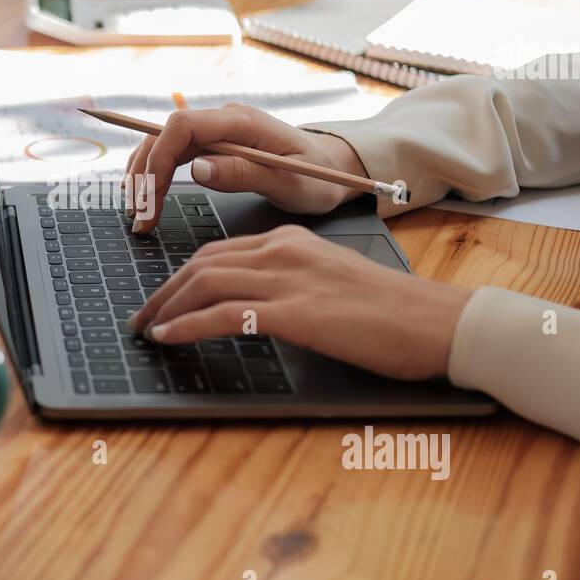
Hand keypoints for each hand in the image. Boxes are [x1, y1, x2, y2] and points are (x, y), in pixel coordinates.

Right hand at [122, 104, 367, 230]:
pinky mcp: (214, 144)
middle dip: (144, 174)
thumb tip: (197, 169)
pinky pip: (175, 154)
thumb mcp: (289, 182)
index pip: (182, 126)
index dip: (158, 159)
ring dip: (145, 175)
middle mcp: (224, 120)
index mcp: (242, 122)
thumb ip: (244, 174)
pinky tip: (148, 197)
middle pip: (164, 135)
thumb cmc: (319, 177)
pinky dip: (156, 175)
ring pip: (163, 144)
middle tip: (139, 217)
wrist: (334, 168)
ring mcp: (218, 131)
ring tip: (138, 213)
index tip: (150, 197)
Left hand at [129, 225, 472, 379]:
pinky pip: (224, 314)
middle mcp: (284, 251)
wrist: (437, 322)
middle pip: (202, 263)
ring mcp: (289, 279)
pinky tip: (168, 338)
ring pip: (205, 283)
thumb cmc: (393, 314)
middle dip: (164, 291)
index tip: (162, 299)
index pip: (218, 251)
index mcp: (292, 241)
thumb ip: (292, 286)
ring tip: (145, 330)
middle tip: (141, 317)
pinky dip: (187, 325)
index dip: (182, 276)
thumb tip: (256, 310)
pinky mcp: (296, 312)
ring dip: (166, 307)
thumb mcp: (332, 285)